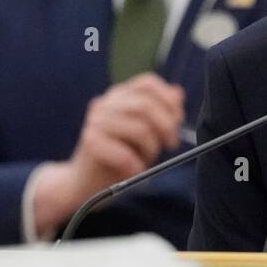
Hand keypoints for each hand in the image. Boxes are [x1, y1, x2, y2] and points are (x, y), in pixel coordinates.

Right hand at [32, 73, 184, 235]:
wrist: (89, 182)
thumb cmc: (121, 155)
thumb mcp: (148, 133)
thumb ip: (162, 113)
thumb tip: (177, 93)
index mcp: (120, 95)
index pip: (147, 83)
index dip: (168, 100)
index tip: (177, 120)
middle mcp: (106, 102)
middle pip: (146, 105)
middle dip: (166, 126)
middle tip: (171, 144)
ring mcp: (96, 120)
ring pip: (139, 129)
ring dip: (151, 148)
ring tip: (145, 159)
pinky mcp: (90, 141)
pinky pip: (124, 153)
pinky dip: (135, 165)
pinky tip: (133, 170)